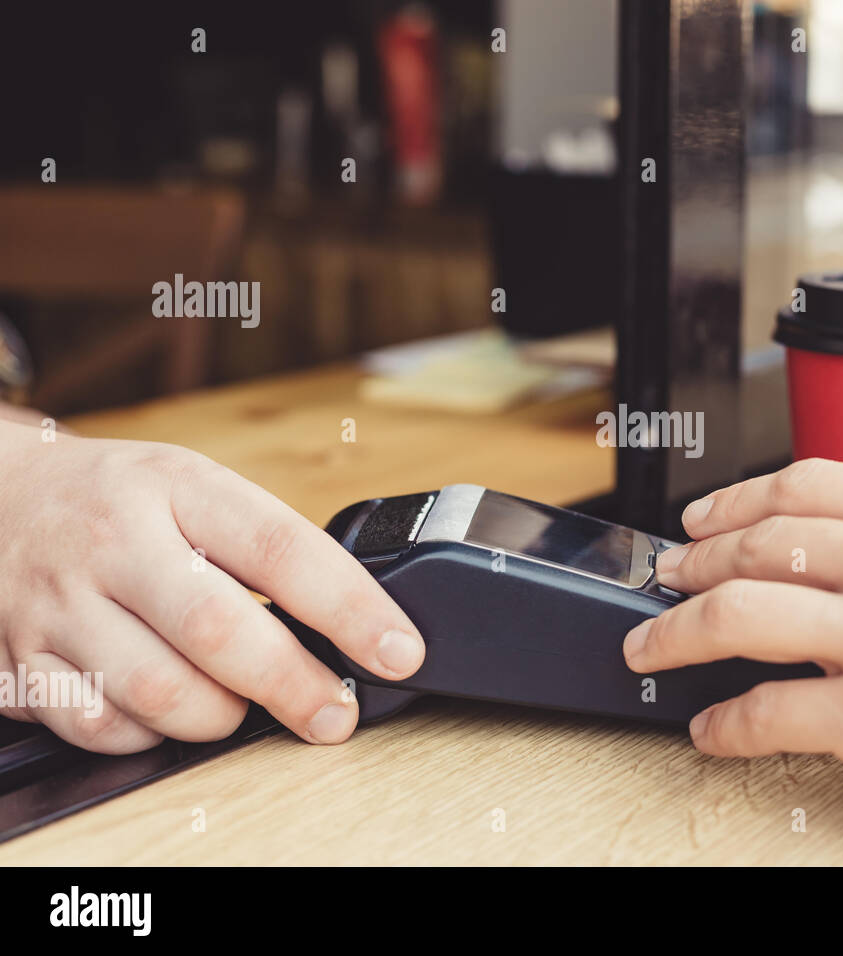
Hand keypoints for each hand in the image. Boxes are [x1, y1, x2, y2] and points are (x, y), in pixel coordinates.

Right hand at [0, 421, 424, 752]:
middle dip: (296, 685)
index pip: (281, 549)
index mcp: (177, 486)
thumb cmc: (120, 499)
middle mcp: (114, 541)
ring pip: (162, 693)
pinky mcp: (22, 662)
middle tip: (337, 712)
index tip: (400, 651)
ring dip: (222, 716)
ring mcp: (61, 604)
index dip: (351, 609)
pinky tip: (169, 710)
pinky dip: (152, 734)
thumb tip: (358, 623)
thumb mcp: (194, 486)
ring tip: (243, 703)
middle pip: (220, 632)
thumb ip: (263, 546)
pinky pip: (103, 727)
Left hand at [623, 459, 842, 864]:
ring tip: (651, 646)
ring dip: (677, 632)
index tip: (702, 519)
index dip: (735, 501)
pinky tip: (712, 732)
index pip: (803, 486)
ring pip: (737, 616)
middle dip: (693, 562)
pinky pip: (763, 715)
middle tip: (665, 577)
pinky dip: (723, 725)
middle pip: (757, 544)